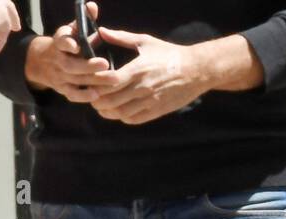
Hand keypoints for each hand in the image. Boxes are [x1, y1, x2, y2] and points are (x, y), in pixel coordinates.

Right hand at [24, 2, 112, 101]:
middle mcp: (58, 60)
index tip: (76, 45)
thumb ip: (84, 21)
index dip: (67, 44)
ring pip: (75, 79)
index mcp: (59, 43)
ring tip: (113, 80)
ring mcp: (60, 75)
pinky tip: (97, 96)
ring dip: (93, 80)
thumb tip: (92, 6)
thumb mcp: (72, 31)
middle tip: (106, 64)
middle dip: (88, 65)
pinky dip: (83, 96)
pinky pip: (72, 94)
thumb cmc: (68, 45)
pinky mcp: (63, 89)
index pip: (60, 41)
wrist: (44, 62)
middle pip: (71, 64)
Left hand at [87, 25, 209, 123]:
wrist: (196, 70)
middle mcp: (142, 88)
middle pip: (110, 100)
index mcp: (136, 70)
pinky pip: (135, 119)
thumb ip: (121, 38)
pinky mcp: (158, 110)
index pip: (108, 82)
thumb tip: (102, 31)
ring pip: (120, 113)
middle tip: (91, 96)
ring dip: (108, 111)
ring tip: (103, 106)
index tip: (89, 81)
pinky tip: (120, 111)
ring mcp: (151, 101)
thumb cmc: (170, 54)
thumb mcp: (145, 42)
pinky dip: (123, 117)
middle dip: (96, 99)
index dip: (95, 84)